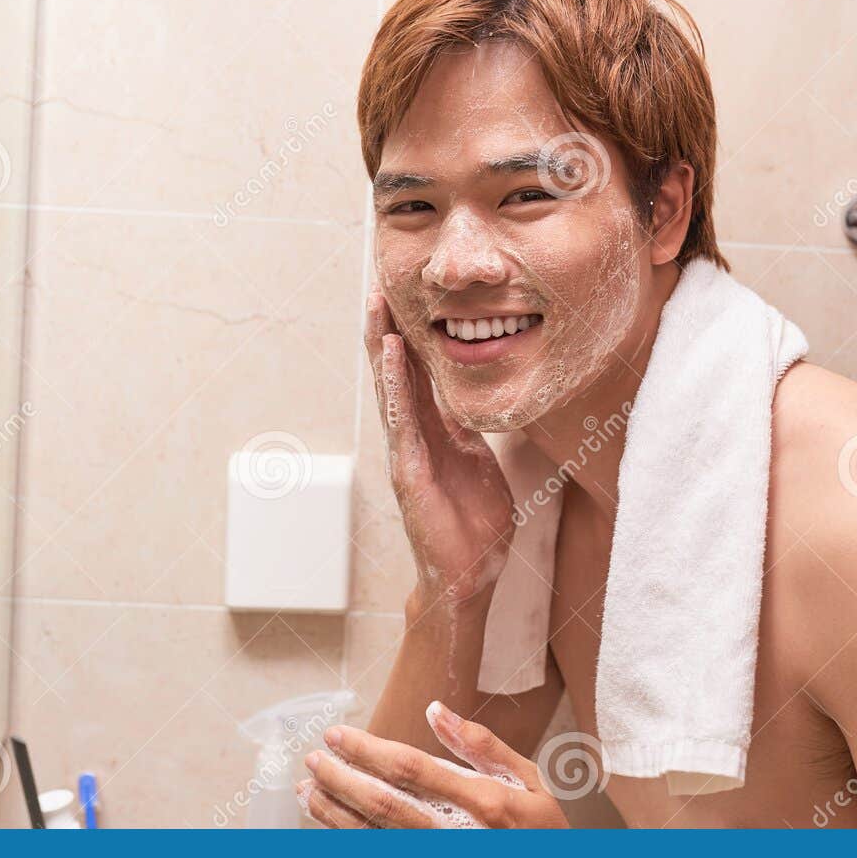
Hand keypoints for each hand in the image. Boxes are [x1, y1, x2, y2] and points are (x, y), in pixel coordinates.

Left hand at [298, 700, 568, 828]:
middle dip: (341, 779)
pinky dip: (348, 843)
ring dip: (335, 814)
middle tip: (314, 758)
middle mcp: (459, 837)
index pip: (410, 769)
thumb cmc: (542, 833)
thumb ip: (483, 745)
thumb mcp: (532, 781)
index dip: (366, 750)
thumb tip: (434, 710)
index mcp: (485, 802)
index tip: (337, 734)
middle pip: (384, 804)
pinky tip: (330, 826)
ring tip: (309, 789)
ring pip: (374, 839)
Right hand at [365, 287, 515, 606]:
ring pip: (391, 387)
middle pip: (396, 372)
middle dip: (386, 328)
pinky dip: (395, 383)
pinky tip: (390, 352)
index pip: (418, 374)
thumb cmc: (475, 524)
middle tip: (379, 283)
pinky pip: (402, 418)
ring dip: (381, 344)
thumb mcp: (480, 461)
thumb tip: (471, 397)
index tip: (405, 295)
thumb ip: (470, 429)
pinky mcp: (409, 470)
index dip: (411, 334)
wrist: (470, 574)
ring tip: (376, 304)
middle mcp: (414, 435)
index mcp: (434, 431)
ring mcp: (407, 450)